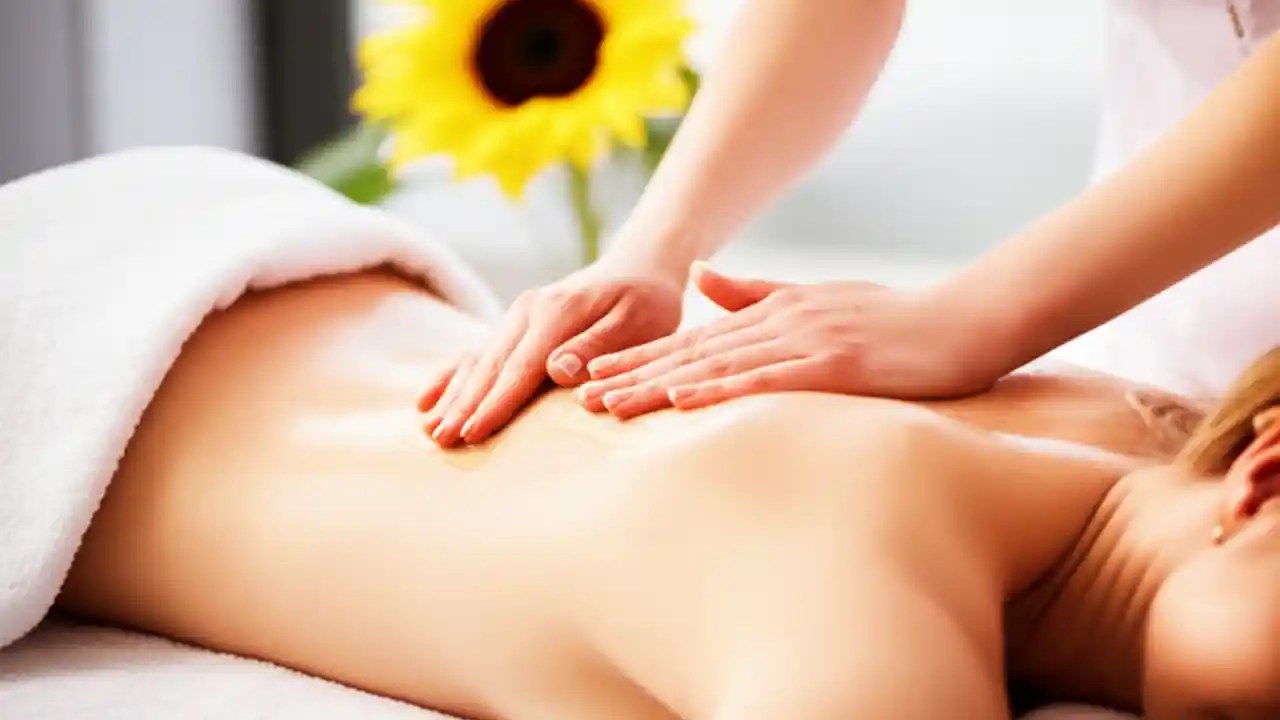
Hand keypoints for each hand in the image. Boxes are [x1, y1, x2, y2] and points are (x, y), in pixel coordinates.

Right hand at [419, 253, 683, 445]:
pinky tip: (427, 402)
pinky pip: (476, 353)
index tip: (473, 433)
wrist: (637, 268)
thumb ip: (595, 346)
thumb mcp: (636, 322)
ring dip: (452, 396)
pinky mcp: (514, 326)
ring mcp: (517, 316)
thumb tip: (556, 371)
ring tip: (429, 430)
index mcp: (557, 311)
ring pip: (477, 361)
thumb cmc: (645, 302)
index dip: (496, 403)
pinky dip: (450, 378)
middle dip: (464, 405)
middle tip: (442, 441)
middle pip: (490, 366)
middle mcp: (528, 310)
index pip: (521, 367)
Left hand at [577, 263, 998, 418]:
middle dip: (631, 373)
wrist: (963, 321)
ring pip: (716, 366)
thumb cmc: (894, 319)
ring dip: (658, 386)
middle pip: (690, 353)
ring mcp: (806, 342)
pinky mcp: (835, 365)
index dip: (640, 358)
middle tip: (577, 393)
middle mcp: (778, 323)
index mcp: (773, 313)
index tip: (593, 374)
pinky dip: (720, 389)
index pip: (693, 341)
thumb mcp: (818, 300)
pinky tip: (683, 399)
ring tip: (609, 403)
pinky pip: (767, 380)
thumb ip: (757, 293)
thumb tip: (702, 280)